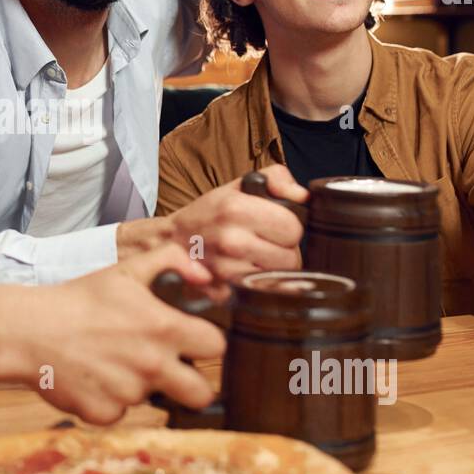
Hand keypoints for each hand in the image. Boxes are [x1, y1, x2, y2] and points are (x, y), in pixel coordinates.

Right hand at [21, 243, 225, 425]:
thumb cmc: (79, 298)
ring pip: (151, 399)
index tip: (192, 342)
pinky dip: (108, 400)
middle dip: (192, 384)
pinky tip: (92, 377)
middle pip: (202, 395)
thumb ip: (172, 260)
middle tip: (170, 370)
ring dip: (139, 385)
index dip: (206, 343)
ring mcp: (128, 393)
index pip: (217, 347)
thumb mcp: (126, 269)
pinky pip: (119, 412)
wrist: (27, 330)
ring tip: (111, 361)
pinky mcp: (103, 413)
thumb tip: (204, 276)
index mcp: (164, 328)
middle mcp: (152, 365)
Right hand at [164, 166, 306, 292]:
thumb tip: (303, 196)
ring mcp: (226, 271)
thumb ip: (277, 178)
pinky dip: (258, 287)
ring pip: (279, 280)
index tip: (272, 226)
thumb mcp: (238, 185)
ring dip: (271, 271)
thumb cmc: (209, 214)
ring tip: (252, 258)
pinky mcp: (222, 294)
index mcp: (236, 209)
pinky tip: (244, 273)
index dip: (287, 227)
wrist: (170, 242)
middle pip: (291, 259)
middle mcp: (230, 241)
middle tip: (263, 243)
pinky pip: (261, 295)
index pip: (294, 229)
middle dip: (283, 251)